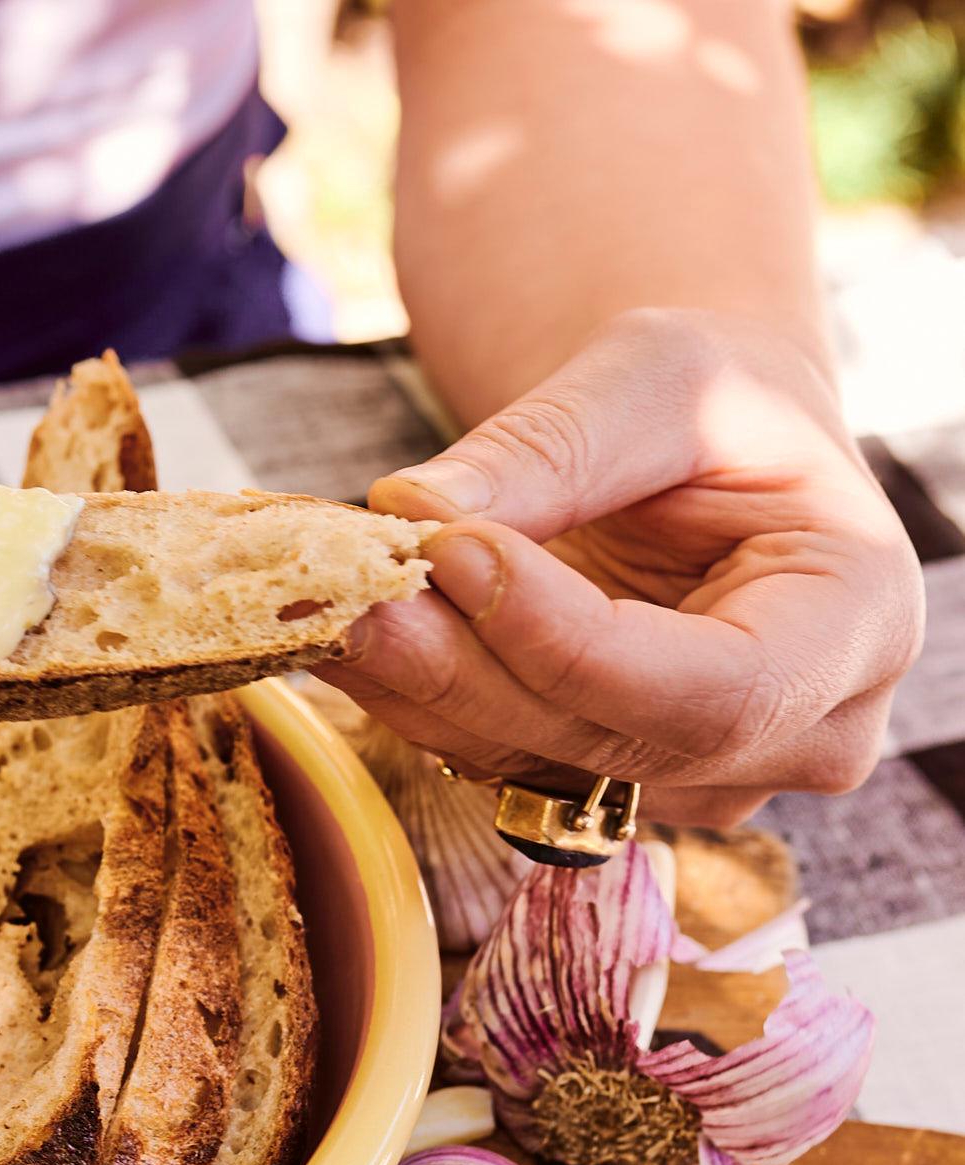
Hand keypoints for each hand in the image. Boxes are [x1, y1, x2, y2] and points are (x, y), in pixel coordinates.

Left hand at [328, 308, 924, 826]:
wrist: (696, 446)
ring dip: (414, 687)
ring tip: (319, 604)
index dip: (568, 641)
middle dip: (463, 667)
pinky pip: (490, 754)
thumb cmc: (709, 399)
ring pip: (533, 760)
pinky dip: (408, 694)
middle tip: (350, 591)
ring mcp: (696, 777)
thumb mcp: (655, 376)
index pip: (711, 689)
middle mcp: (795, 732)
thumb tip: (412, 507)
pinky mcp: (601, 778)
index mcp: (854, 626)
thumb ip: (550, 445)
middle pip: (607, 741)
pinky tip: (341, 630)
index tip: (453, 553)